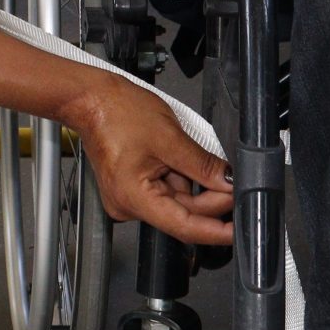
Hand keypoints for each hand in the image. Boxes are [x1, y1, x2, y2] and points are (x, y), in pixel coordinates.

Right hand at [68, 80, 233, 247]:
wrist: (91, 98)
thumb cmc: (117, 112)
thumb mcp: (170, 138)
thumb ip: (203, 165)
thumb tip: (228, 182)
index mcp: (134, 198)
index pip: (184, 227)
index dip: (215, 231)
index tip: (238, 231)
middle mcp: (128, 205)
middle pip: (182, 214)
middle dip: (210, 198)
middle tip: (232, 181)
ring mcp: (129, 197)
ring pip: (176, 201)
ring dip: (194, 184)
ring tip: (195, 156)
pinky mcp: (132, 187)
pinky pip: (165, 190)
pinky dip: (180, 178)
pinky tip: (182, 159)